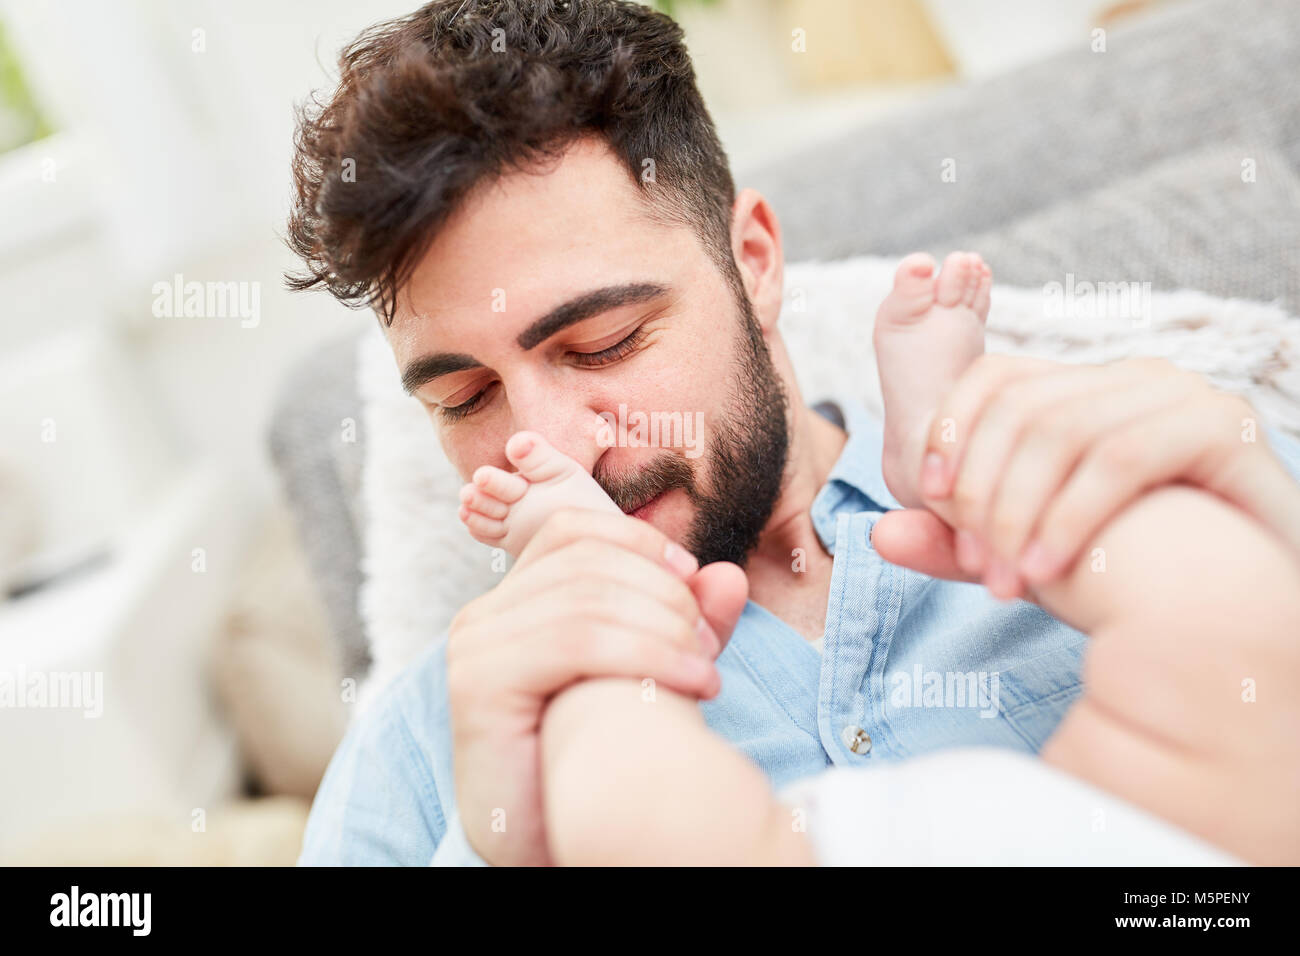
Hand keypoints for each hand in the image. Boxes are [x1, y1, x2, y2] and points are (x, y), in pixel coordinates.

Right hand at [446, 508, 747, 865]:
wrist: (541, 844)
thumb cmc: (590, 762)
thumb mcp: (648, 677)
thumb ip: (683, 625)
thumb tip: (727, 574)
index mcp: (514, 602)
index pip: (574, 530)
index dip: (639, 541)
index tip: (691, 579)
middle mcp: (484, 614)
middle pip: (589, 562)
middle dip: (665, 596)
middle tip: (708, 645)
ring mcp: (475, 646)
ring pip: (589, 601)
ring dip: (666, 629)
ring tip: (705, 673)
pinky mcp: (480, 684)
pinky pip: (575, 642)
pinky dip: (647, 654)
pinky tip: (691, 684)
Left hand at [877, 355, 1299, 596]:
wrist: (1243, 607)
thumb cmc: (1133, 572)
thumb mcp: (1029, 552)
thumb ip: (960, 543)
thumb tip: (877, 533)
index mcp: (1082, 392)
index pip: (995, 376)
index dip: (952, 426)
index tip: (930, 494)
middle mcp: (1130, 378)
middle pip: (1021, 408)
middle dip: (984, 492)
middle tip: (979, 568)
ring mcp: (1180, 395)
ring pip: (1063, 431)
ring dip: (1021, 514)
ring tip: (1010, 584)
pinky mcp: (1223, 428)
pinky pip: (1120, 459)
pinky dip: (1070, 519)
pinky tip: (1051, 575)